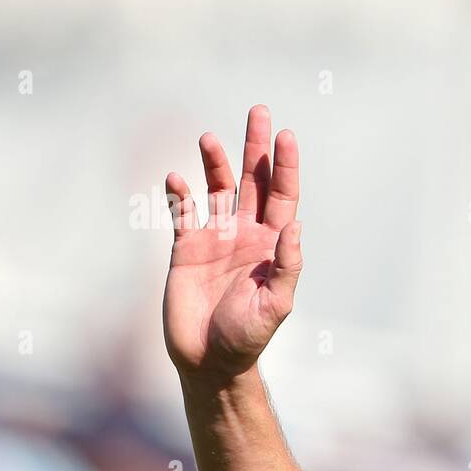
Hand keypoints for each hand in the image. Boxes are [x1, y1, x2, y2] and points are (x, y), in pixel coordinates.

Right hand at [162, 104, 301, 380]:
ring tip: (209, 138)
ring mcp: (215, 238)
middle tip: (259, 111)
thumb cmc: (248, 336)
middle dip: (256, 148)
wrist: (209, 359)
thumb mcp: (277, 303)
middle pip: (253, 181)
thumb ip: (287, 265)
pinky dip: (179, 194)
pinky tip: (177, 177)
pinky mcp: (186, 248)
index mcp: (272, 244)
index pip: (282, 195)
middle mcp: (245, 234)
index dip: (285, 166)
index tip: (286, 135)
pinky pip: (182, 213)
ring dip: (215, 163)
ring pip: (217, 190)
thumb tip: (294, 226)